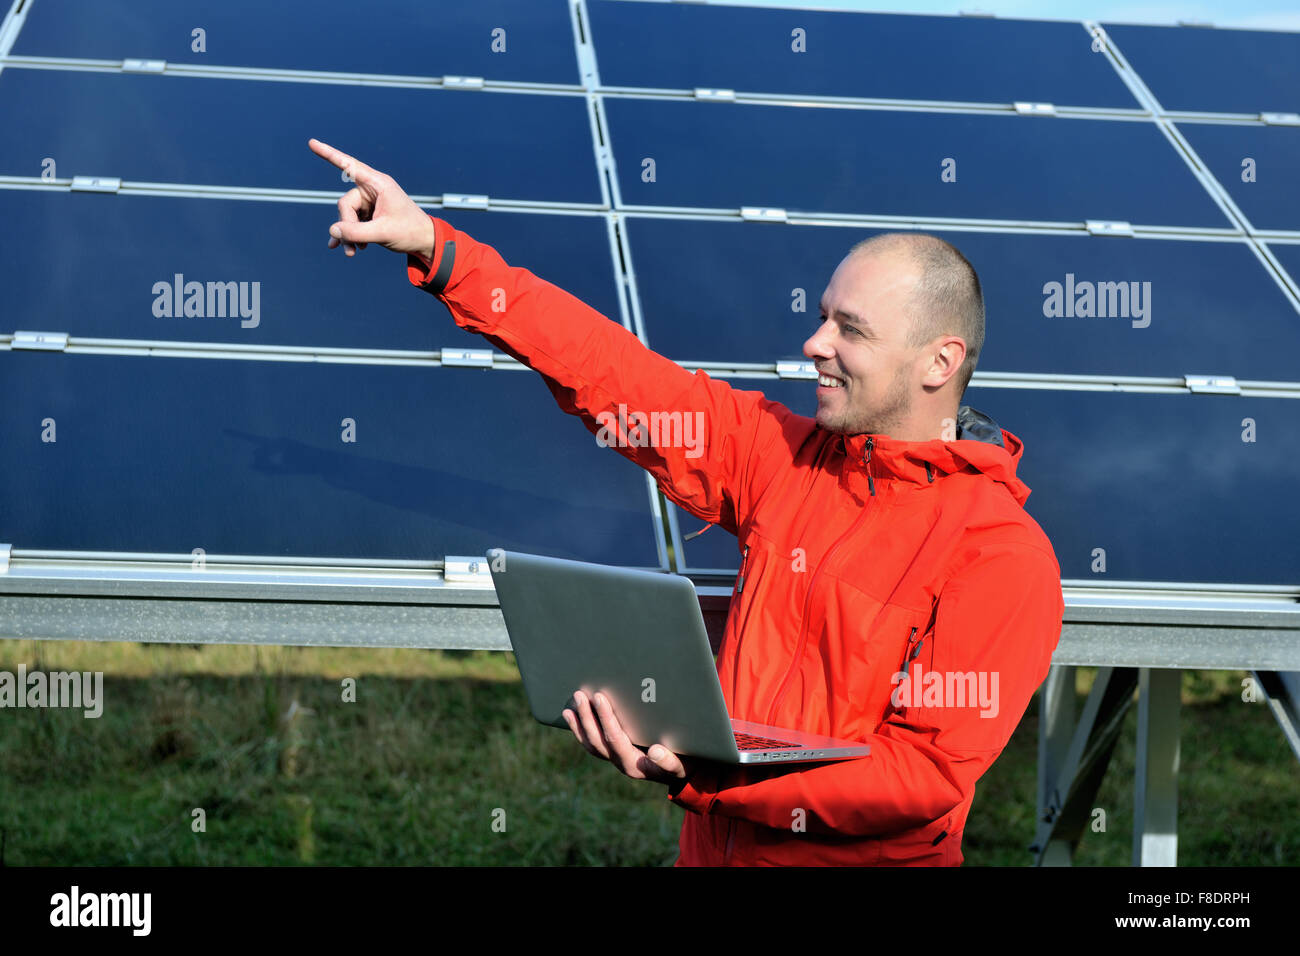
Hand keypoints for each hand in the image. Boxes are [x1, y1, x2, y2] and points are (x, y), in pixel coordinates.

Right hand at [307, 138, 435, 259]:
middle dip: (347, 226)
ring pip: (348, 216)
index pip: (349, 166)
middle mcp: (373, 189)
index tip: (311, 143)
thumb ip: (356, 233)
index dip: (329, 154)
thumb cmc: (410, 232)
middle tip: (352, 247)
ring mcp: (371, 202)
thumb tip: (332, 231)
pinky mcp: (370, 214)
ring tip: (352, 253)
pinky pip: (353, 222)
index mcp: (379, 184)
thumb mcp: (383, 233)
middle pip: (346, 204)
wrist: (425, 242)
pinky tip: (348, 250)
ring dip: (348, 235)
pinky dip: (350, 236)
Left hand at [562, 690, 688, 785]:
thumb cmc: (684, 764)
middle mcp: (621, 764)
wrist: (682, 774)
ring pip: (591, 744)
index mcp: (635, 765)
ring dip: (580, 724)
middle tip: (580, 695)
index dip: (606, 718)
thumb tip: (654, 751)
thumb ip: (670, 761)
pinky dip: (581, 730)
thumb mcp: (682, 764)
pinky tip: (574, 716)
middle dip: (588, 717)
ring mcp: (615, 759)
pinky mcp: (614, 753)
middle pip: (597, 742)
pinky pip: (593, 744)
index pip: (615, 739)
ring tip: (570, 706)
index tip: (599, 698)